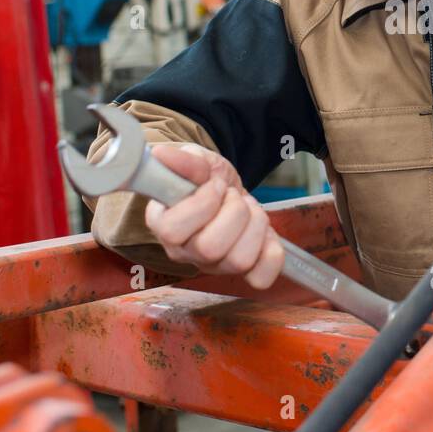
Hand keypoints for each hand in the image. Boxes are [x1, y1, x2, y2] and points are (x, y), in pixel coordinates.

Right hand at [143, 143, 284, 287]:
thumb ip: (183, 160)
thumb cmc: (205, 179)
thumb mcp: (197, 161)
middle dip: (233, 211)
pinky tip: (263, 233)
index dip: (203, 203)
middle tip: (233, 196)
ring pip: (239, 261)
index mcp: (164, 226)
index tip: (214, 184)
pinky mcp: (244, 273)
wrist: (229, 189)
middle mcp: (186, 253)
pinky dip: (271, 252)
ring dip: (254, 225)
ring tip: (248, 210)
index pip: (173, 231)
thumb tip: (161, 154)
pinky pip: (262, 277)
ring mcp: (215, 267)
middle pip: (210, 249)